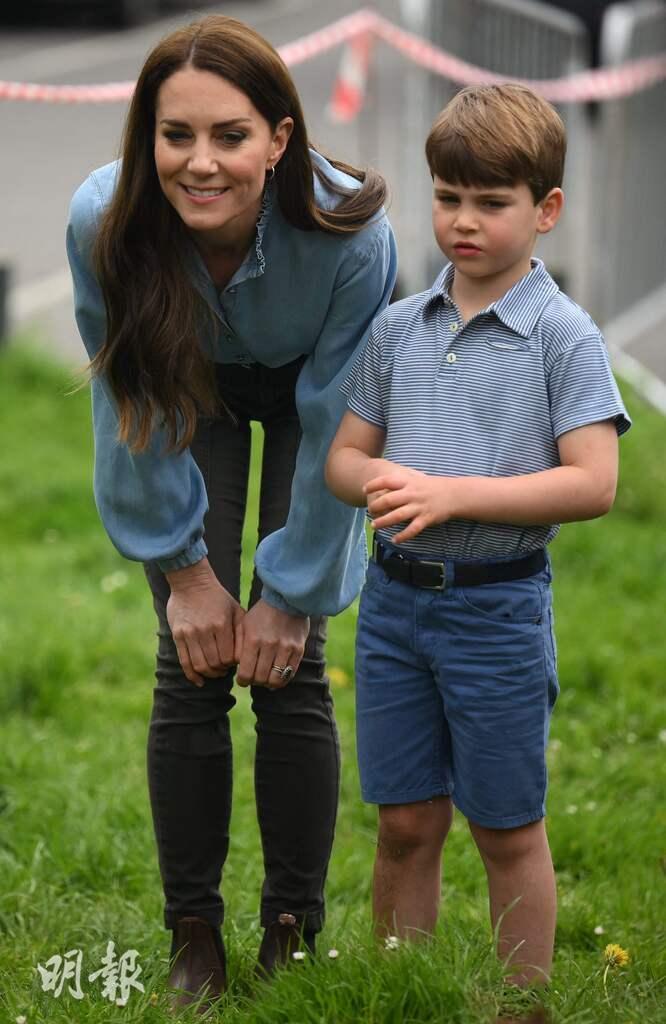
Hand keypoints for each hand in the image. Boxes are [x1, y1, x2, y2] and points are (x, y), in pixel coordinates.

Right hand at [166, 559, 244, 686]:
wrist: (191, 582)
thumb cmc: (218, 598)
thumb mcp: (235, 610)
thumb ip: (242, 632)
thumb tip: (244, 657)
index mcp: (221, 624)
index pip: (229, 657)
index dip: (233, 663)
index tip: (234, 661)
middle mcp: (204, 630)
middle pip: (215, 663)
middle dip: (222, 670)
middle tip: (225, 668)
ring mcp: (189, 634)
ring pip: (200, 665)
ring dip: (209, 674)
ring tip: (214, 672)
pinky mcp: (177, 636)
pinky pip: (184, 662)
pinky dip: (192, 675)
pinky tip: (199, 681)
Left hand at [235, 598, 308, 688]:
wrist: (287, 599)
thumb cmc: (262, 614)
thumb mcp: (245, 625)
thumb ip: (239, 646)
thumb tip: (236, 668)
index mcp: (253, 639)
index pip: (245, 673)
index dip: (242, 680)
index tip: (242, 679)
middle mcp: (269, 645)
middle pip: (260, 679)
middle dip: (255, 682)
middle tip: (254, 678)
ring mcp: (285, 648)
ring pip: (275, 680)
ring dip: (268, 683)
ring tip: (265, 678)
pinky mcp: (298, 649)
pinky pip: (290, 674)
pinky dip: (282, 679)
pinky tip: (277, 675)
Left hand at [365, 468, 457, 543]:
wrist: (455, 494)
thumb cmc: (435, 487)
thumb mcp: (418, 479)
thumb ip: (404, 481)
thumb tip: (387, 482)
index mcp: (409, 482)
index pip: (387, 481)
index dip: (374, 485)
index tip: (364, 490)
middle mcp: (412, 494)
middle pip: (389, 500)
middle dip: (376, 506)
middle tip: (369, 511)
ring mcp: (419, 506)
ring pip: (397, 516)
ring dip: (384, 522)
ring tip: (374, 526)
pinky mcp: (426, 518)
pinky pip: (412, 529)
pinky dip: (403, 535)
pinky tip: (395, 539)